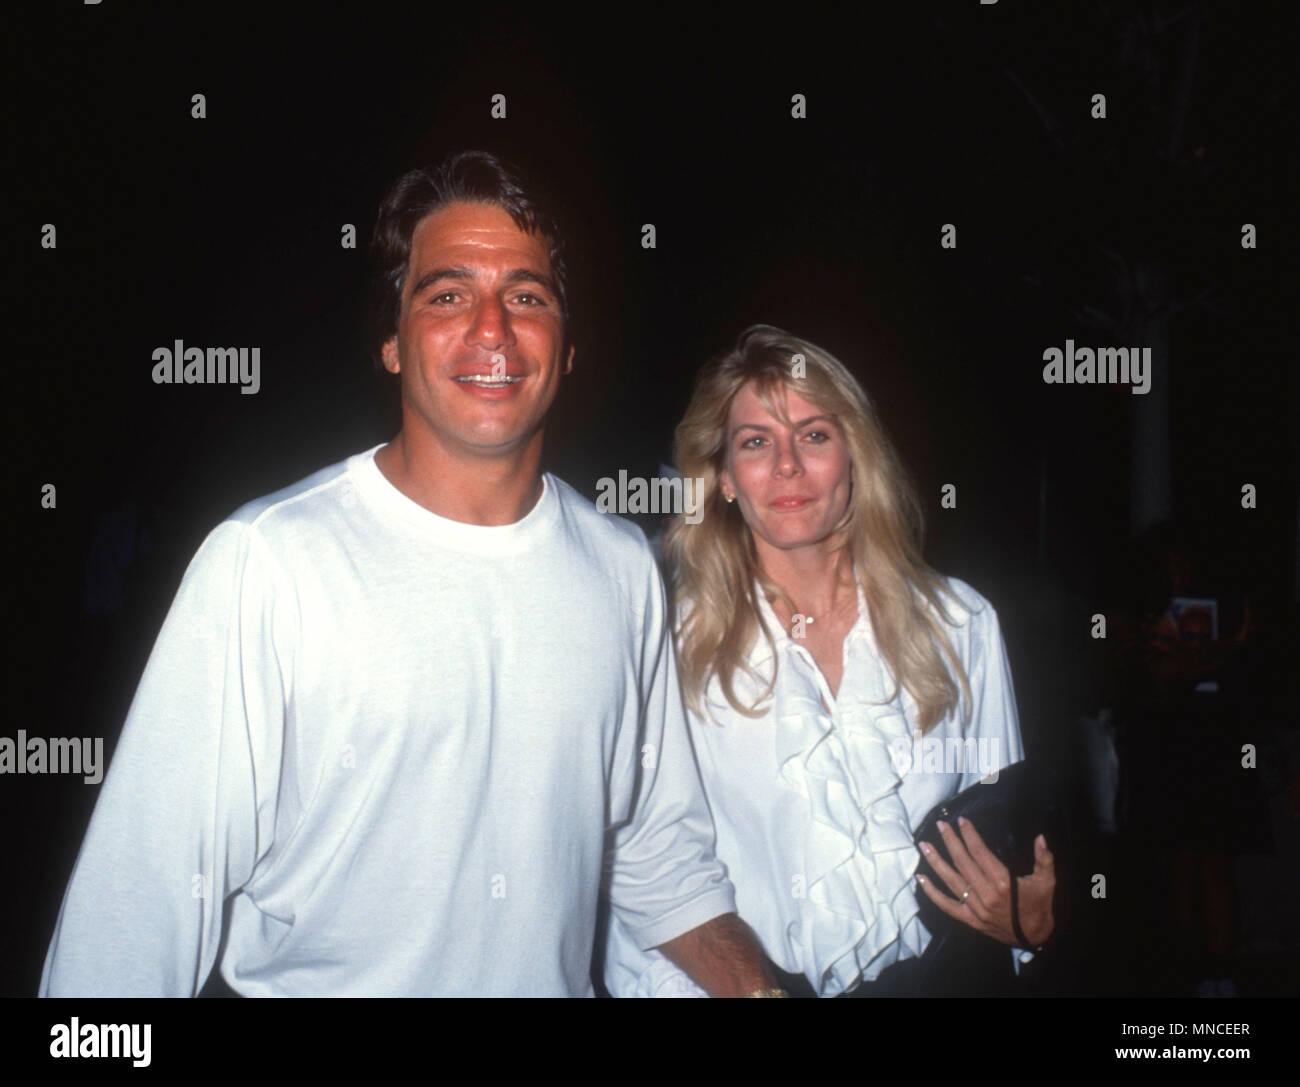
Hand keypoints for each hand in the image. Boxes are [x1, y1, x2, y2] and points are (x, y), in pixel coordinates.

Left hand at [915, 818, 1055, 947]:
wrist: (1036, 937)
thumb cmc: (1041, 905)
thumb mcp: (1047, 881)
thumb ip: (1044, 858)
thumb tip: (1041, 837)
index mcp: (1004, 882)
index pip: (980, 852)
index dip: (969, 835)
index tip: (961, 821)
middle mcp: (987, 895)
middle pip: (962, 863)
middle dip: (950, 842)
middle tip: (940, 825)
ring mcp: (976, 909)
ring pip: (951, 881)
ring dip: (936, 862)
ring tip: (924, 845)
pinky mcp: (971, 920)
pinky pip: (947, 905)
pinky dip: (932, 893)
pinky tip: (921, 878)